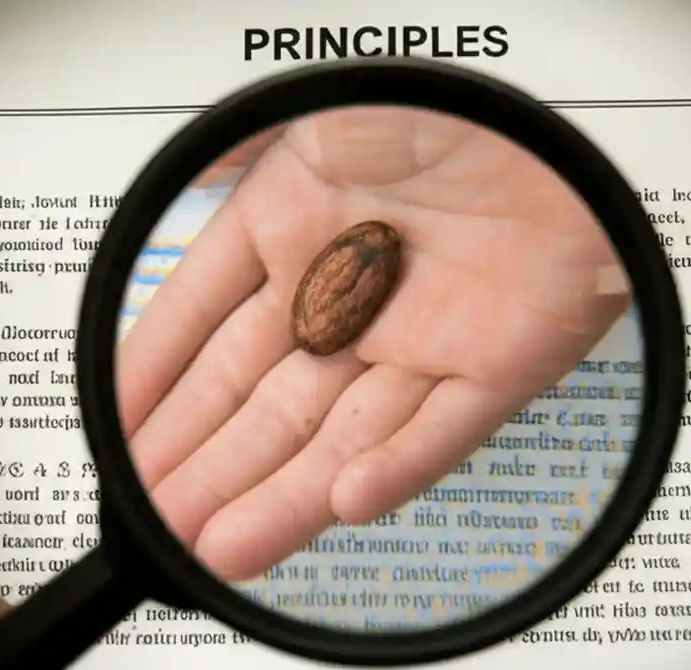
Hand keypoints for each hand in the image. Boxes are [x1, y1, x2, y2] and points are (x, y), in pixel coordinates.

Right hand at [118, 107, 629, 580]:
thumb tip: (181, 187)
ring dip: (281, 493)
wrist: (572, 121)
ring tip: (220, 547)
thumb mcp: (320, 119)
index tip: (118, 436)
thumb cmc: (452, 101)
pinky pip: (441, 433)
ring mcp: (422, 340)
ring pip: (339, 435)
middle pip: (262, 400)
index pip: (208, 325)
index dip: (159, 382)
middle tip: (156, 521)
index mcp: (299, 232)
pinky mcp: (497, 369)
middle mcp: (352, 296)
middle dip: (206, 464)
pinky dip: (397, 469)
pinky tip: (344, 502)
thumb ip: (240, 160)